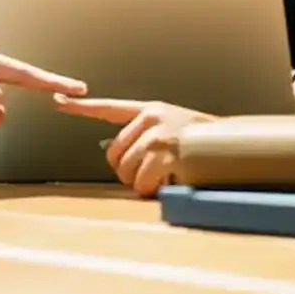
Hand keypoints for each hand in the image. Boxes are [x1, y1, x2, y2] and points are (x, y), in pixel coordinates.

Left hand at [53, 96, 215, 197]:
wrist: (236, 149)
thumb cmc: (205, 147)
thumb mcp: (174, 132)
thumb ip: (145, 138)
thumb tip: (117, 157)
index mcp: (151, 110)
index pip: (110, 108)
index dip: (81, 107)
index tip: (59, 102)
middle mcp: (151, 119)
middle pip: (114, 155)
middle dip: (129, 172)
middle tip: (155, 173)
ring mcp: (157, 136)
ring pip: (126, 172)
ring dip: (143, 184)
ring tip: (169, 175)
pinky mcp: (165, 154)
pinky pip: (141, 184)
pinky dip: (153, 191)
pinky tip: (173, 181)